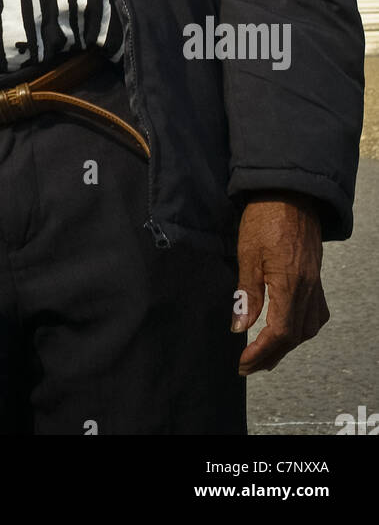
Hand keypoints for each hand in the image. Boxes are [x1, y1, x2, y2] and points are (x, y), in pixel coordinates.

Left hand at [233, 191, 328, 374]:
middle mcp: (308, 288)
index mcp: (290, 283)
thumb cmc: (264, 217)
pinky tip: (288, 328)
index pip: (280, 332)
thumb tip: (239, 327)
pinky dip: (302, 328)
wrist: (289, 191)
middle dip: (271, 355)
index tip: (242, 362)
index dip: (261, 352)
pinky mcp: (316, 276)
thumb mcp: (247, 254)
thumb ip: (247, 293)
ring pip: (309, 327)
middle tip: (248, 365)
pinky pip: (316, 313)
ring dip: (287, 345)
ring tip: (265, 353)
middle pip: (295, 336)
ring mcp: (315, 283)